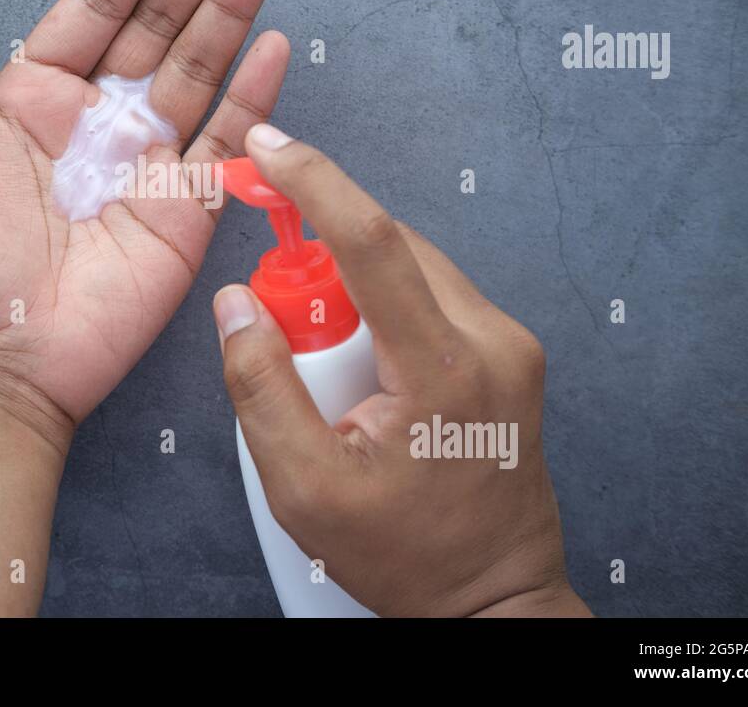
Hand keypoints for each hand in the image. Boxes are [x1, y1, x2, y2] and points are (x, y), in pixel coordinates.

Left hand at [0, 0, 288, 447]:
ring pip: (200, 66)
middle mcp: (95, 119)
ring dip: (234, 5)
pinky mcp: (183, 209)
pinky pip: (226, 140)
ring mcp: (145, 161)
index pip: (96, 8)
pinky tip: (274, 42)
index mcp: (32, 98)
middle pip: (159, 23)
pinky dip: (254, 94)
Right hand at [213, 125, 589, 616]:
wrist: (494, 600)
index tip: (270, 147)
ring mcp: (509, 344)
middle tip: (286, 320)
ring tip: (331, 369)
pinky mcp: (509, 352)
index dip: (315, 181)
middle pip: (390, 248)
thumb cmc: (406, 555)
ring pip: (412, 266)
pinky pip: (432, 294)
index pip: (374, 242)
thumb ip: (261, 387)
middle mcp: (492, 341)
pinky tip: (365, 366)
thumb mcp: (304, 489)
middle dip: (324, 258)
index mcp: (445, 368)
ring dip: (355, 285)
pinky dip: (385, 305)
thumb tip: (238, 306)